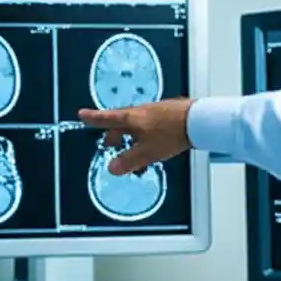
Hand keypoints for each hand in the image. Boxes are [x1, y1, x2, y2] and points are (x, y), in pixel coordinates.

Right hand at [78, 98, 194, 175]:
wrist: (197, 120)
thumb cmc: (171, 132)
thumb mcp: (146, 152)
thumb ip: (128, 161)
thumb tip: (112, 168)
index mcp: (130, 118)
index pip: (106, 118)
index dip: (93, 118)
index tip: (82, 115)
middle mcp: (140, 112)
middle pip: (121, 123)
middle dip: (114, 135)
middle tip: (110, 144)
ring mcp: (154, 112)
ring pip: (136, 126)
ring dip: (132, 138)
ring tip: (135, 153)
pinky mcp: (166, 115)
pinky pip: (148, 126)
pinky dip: (145, 136)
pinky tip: (153, 147)